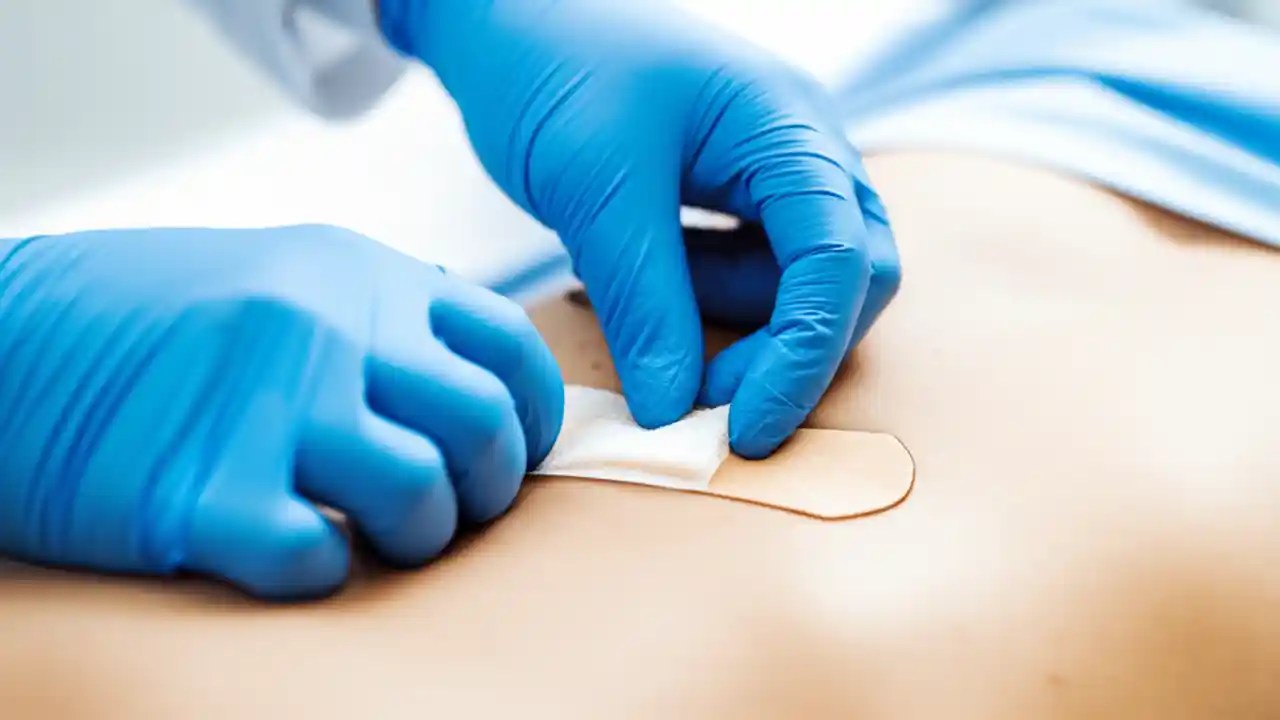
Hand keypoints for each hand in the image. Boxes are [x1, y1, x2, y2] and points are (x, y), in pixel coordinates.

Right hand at [0, 226, 562, 597]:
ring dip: (416, 535)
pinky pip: (319, 558)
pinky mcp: (200, 490)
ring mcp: (265, 402)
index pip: (507, 342)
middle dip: (489, 487)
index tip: (518, 450)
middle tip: (451, 508)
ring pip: (422, 492)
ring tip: (376, 536)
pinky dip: (317, 571)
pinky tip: (283, 549)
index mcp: (355, 272)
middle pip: (484, 423)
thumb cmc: (142, 321)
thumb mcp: (282, 277)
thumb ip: (379, 320)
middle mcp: (325, 325)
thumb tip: (477, 385)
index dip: (533, 413)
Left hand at [379, 0, 899, 457]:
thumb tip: (675, 413)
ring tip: (649, 309)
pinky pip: (752, 268)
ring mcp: (770, 170)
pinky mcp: (731, 193)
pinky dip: (711, 302)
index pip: (838, 259)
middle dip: (787, 348)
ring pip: (800, 281)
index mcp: (787, 127)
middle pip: (847, 276)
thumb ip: (647, 306)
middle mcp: (800, 148)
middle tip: (702, 398)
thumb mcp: (597, 193)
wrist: (503, 17)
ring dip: (741, 324)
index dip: (802, 357)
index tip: (745, 431)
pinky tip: (651, 288)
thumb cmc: (551, 68)